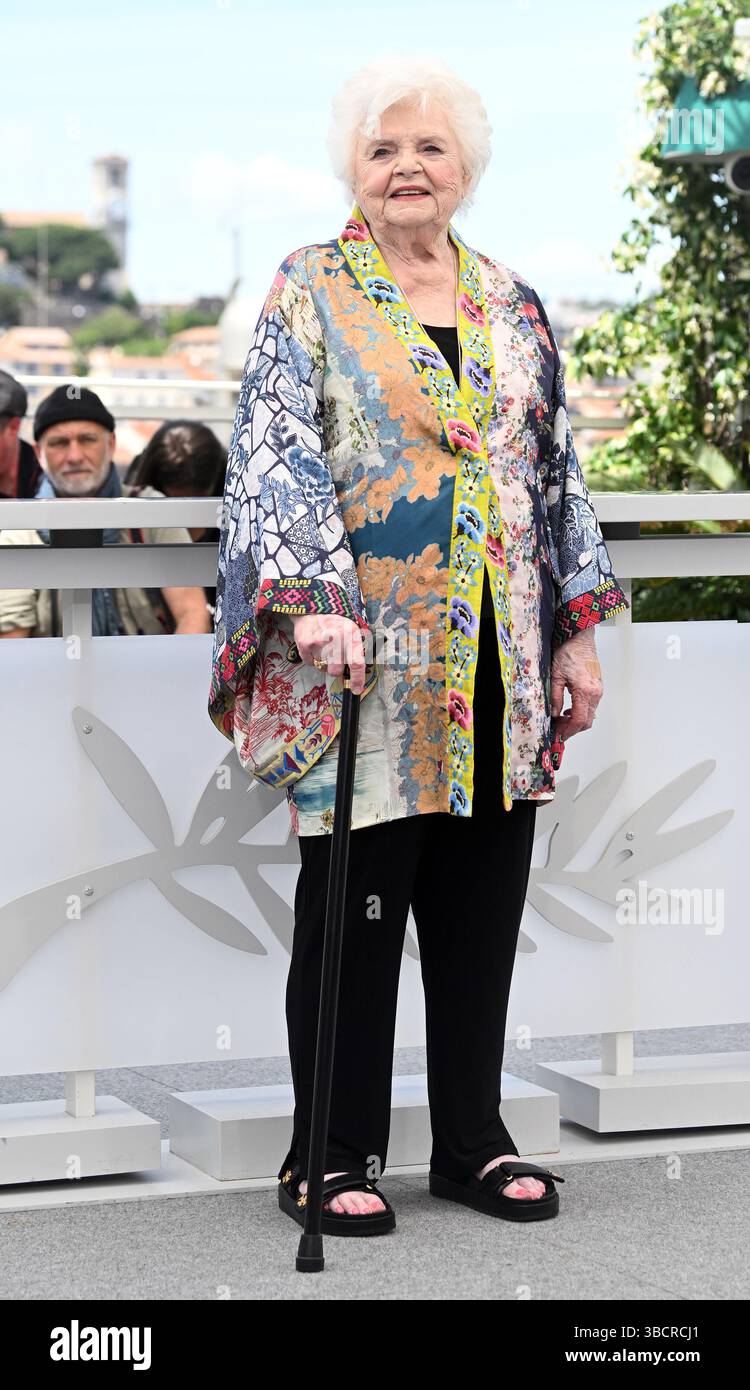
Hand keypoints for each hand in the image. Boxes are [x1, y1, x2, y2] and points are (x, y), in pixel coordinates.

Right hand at [291, 613, 367, 694]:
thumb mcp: (351, 628)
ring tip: (322, 647)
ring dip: (322, 661)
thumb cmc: (335, 620)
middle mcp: (336, 638)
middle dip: (334, 669)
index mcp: (352, 635)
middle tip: (333, 658)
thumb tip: (360, 670)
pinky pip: (309, 662)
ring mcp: (319, 641)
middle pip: (336, 670)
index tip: (356, 689)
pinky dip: (310, 657)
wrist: (312, 605)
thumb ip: (356, 647)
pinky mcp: (305, 643)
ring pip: (322, 667)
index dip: (357, 680)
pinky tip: (313, 645)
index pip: (357, 663)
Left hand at [550, 629, 602, 743]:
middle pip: (586, 721)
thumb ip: (555, 697)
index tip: (558, 735)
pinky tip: (568, 710)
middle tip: (557, 731)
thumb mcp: (555, 675)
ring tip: (560, 721)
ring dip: (576, 721)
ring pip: (590, 715)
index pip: (579, 720)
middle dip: (572, 729)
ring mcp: (598, 689)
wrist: (580, 636)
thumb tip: (554, 714)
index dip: (568, 731)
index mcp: (585, 690)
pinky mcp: (597, 686)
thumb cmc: (568, 651)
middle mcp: (595, 692)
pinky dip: (581, 712)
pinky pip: (591, 706)